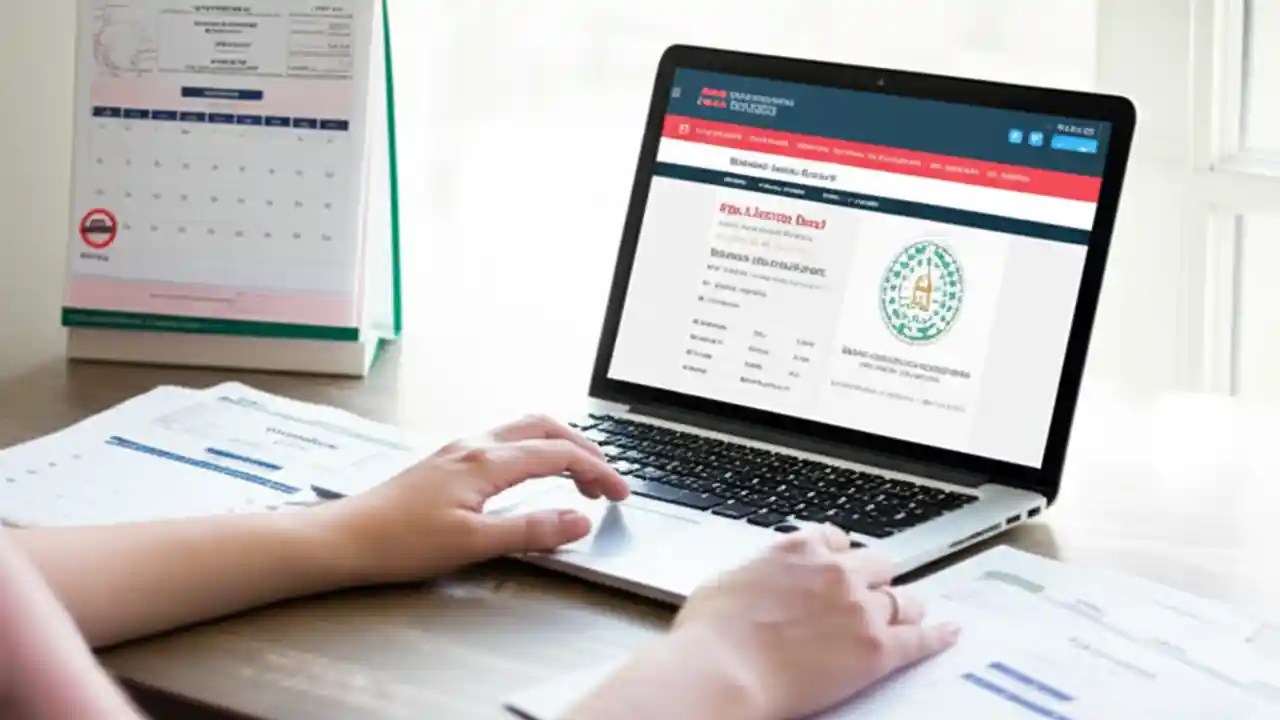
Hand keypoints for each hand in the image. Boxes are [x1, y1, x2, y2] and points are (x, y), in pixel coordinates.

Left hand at [316, 414, 628, 584]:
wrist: (343, 538)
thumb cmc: (399, 542)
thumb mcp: (473, 543)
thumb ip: (531, 530)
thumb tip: (580, 521)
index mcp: (486, 461)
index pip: (558, 455)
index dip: (596, 471)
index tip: (621, 494)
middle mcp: (474, 446)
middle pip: (544, 427)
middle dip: (583, 447)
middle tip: (606, 479)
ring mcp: (458, 451)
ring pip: (522, 431)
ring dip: (557, 446)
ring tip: (577, 475)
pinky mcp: (445, 463)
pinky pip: (502, 442)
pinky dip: (532, 451)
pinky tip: (530, 475)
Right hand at [570, 527, 959, 719]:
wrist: (721, 671)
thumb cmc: (710, 634)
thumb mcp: (727, 582)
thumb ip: (758, 573)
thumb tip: (758, 581)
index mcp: (797, 549)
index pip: (835, 539)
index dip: (839, 555)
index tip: (839, 565)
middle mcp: (835, 571)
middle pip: (877, 564)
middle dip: (875, 579)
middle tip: (872, 594)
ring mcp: (860, 609)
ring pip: (903, 598)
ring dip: (904, 606)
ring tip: (910, 614)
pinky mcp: (877, 649)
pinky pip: (920, 639)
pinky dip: (938, 635)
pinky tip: (949, 632)